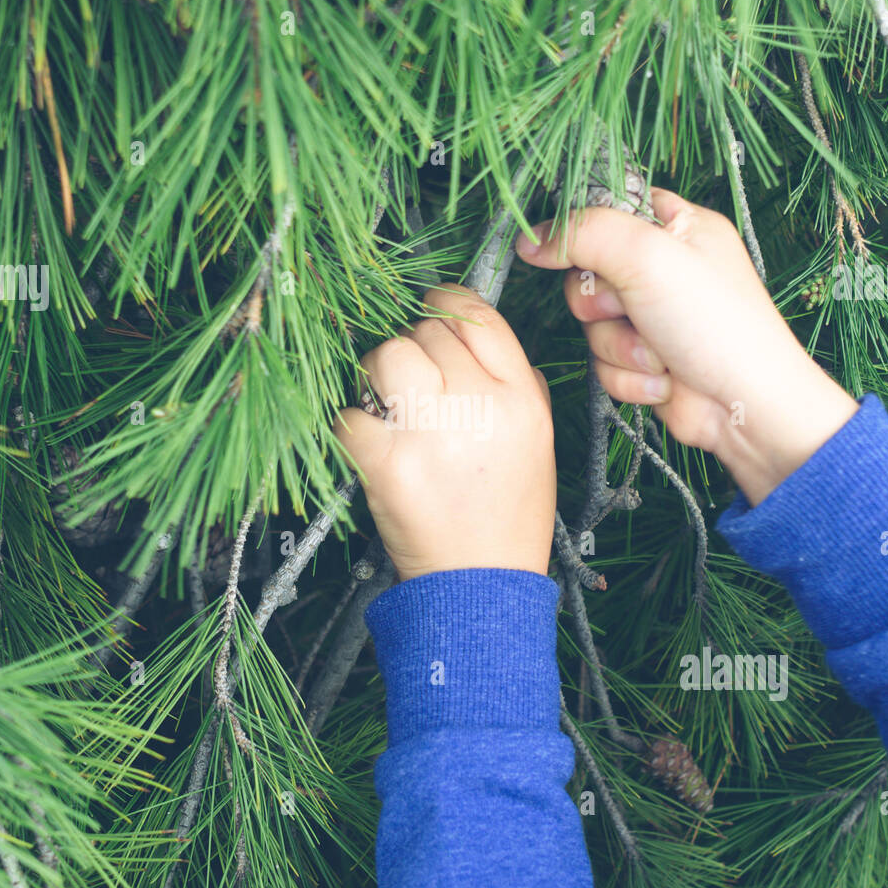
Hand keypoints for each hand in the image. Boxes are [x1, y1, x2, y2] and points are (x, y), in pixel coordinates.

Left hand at [334, 285, 555, 580]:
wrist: (482, 584)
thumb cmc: (506, 516)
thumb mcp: (536, 441)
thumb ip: (512, 383)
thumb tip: (466, 334)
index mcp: (520, 399)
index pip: (478, 317)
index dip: (446, 303)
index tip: (431, 309)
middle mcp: (479, 407)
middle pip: (426, 332)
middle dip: (412, 351)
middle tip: (411, 386)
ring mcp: (431, 433)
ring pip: (387, 355)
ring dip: (378, 375)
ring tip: (389, 406)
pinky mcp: (387, 463)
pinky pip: (351, 413)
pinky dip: (353, 427)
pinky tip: (373, 447)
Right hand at [516, 188, 858, 505]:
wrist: (744, 406)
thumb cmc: (717, 324)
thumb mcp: (648, 256)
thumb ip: (583, 234)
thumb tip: (530, 239)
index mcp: (677, 226)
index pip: (609, 208)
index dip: (585, 231)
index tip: (576, 251)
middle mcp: (663, 269)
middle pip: (585, 273)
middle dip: (602, 303)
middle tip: (630, 308)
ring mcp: (652, 317)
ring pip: (591, 325)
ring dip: (618, 346)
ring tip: (659, 354)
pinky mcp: (644, 360)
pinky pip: (602, 363)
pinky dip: (628, 376)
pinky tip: (663, 379)